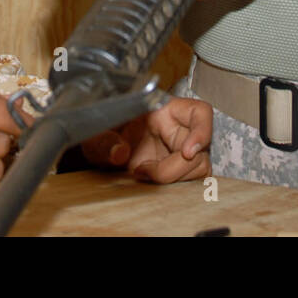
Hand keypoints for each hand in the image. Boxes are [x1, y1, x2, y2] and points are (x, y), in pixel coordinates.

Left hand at [80, 97, 211, 182]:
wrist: (101, 149)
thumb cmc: (102, 132)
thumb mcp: (96, 132)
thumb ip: (104, 140)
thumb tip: (119, 153)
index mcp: (164, 109)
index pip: (200, 112)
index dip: (201, 131)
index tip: (187, 152)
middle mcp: (178, 128)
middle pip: (201, 149)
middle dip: (176, 167)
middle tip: (145, 171)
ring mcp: (180, 150)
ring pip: (200, 168)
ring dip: (174, 178)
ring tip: (143, 174)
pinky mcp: (178, 169)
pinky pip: (190, 182)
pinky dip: (174, 187)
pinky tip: (151, 182)